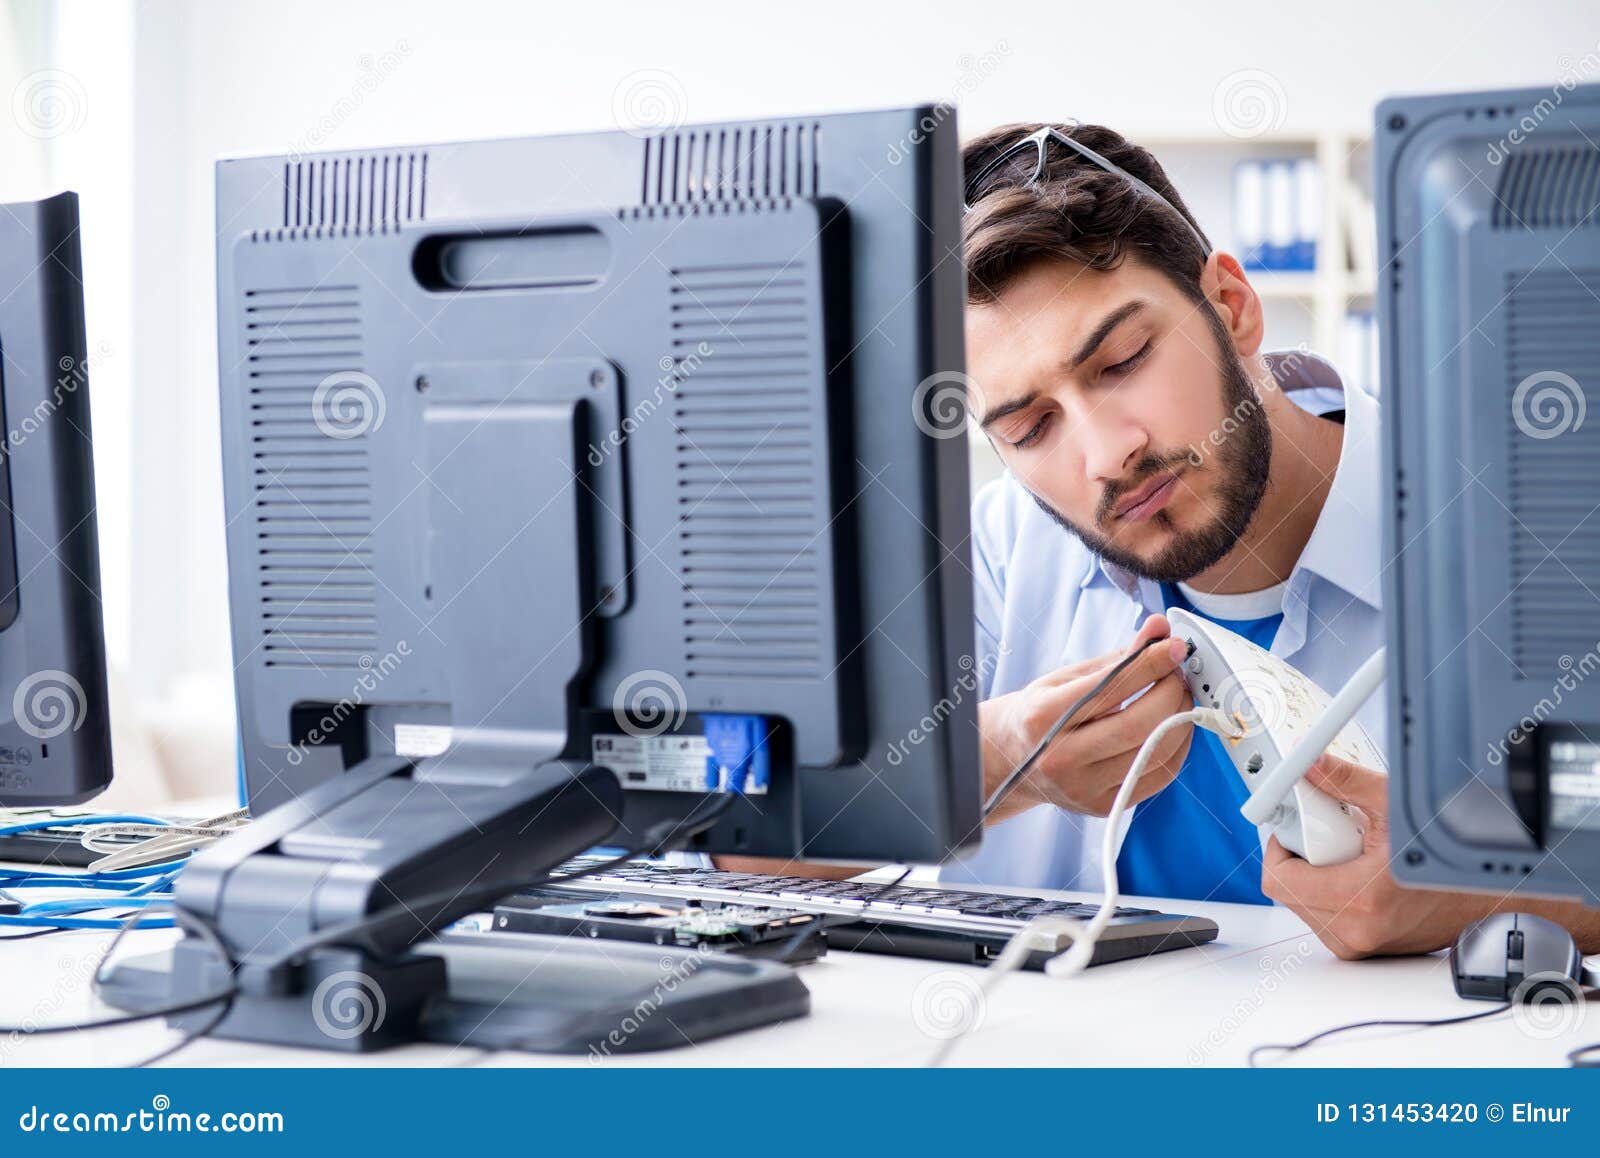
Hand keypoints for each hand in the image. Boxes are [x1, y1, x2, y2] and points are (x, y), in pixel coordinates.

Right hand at [979, 616, 1192, 821]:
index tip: (1173, 646)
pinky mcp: (1102, 806)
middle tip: (1177, 674)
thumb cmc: (1040, 714)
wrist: (1012, 760)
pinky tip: (1172, 727)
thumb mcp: (1066, 679)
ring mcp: (1082, 787)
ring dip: (1180, 719)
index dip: (1151, 663)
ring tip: (1177, 697)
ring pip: (1154, 752)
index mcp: (1044, 716)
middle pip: (1138, 724)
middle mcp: (1060, 756)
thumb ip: (1116, 659)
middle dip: (1171, 692)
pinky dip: (1176, 747)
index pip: (1111, 687)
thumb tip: (1158, 630)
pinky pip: (1158, 777)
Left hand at [1261, 753, 1495, 958]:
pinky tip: (1356, 873)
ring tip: (1348, 854)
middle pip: (1289, 893)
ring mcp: (1362, 945)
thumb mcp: (1395, 806)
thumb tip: (1308, 764)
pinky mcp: (1367, 950)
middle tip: (1326, 835)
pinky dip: (1331, 895)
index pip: (1278, 881)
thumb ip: (1344, 782)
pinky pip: (1326, 921)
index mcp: (1359, 899)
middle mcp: (1357, 931)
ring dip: (1314, 877)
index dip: (1279, 848)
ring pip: (1305, 908)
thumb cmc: (1449, 853)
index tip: (1292, 828)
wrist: (1488, 892)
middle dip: (1299, 859)